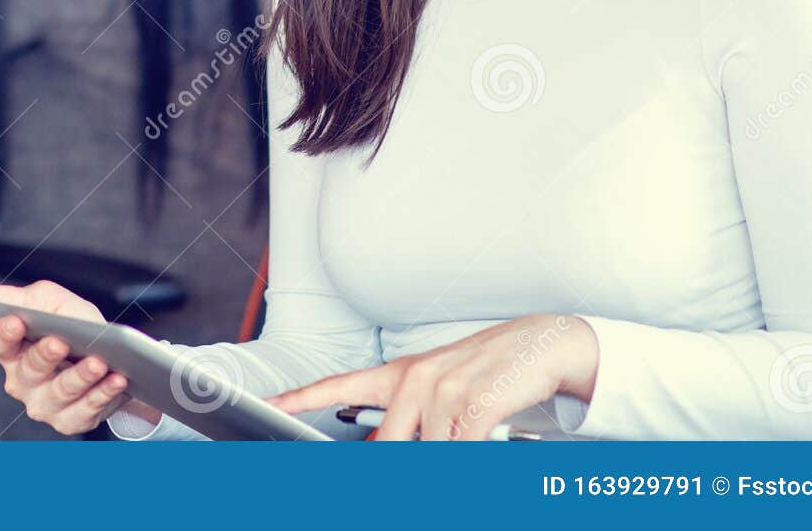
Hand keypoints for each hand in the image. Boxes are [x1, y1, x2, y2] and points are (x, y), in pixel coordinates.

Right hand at [0, 280, 150, 434]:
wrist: (112, 356)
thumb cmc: (74, 326)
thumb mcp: (53, 302)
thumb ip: (23, 298)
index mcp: (13, 351)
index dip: (5, 333)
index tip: (16, 321)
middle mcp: (23, 381)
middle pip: (29, 370)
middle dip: (44, 355)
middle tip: (60, 342)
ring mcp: (45, 404)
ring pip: (60, 392)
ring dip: (80, 376)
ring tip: (98, 363)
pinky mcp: (70, 420)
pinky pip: (85, 410)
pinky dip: (103, 394)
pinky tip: (115, 379)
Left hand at [268, 314, 598, 440]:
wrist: (543, 345)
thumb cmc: (487, 373)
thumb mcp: (438, 391)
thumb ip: (405, 419)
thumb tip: (381, 448)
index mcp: (398, 375)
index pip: (337, 386)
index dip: (299, 397)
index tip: (268, 405)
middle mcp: (413, 379)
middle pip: (385, 447)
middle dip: (392, 465)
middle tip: (423, 451)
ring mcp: (442, 390)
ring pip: (427, 455)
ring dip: (445, 458)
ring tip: (466, 439)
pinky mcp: (474, 403)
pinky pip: (460, 451)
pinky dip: (468, 456)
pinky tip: (478, 446)